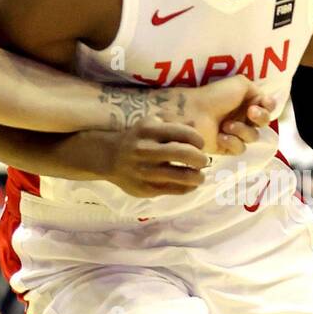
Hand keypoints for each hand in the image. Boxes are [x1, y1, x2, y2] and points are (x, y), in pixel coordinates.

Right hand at [94, 121, 210, 197]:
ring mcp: (146, 171)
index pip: (185, 133)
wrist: (109, 157)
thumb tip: (198, 125)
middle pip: (186, 154)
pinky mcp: (147, 189)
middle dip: (201, 159)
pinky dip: (189, 187)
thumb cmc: (137, 138)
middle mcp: (147, 150)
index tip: (200, 145)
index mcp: (150, 130)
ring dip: (199, 176)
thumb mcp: (152, 124)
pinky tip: (190, 184)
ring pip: (184, 176)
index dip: (198, 140)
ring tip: (199, 175)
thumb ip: (175, 124)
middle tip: (203, 161)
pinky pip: (176, 190)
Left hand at [180, 76, 272, 155]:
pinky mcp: (227, 148)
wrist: (194, 113)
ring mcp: (235, 133)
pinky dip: (232, 141)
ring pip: (253, 137)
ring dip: (242, 130)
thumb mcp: (240, 84)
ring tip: (226, 125)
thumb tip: (263, 102)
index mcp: (246, 101)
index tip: (261, 103)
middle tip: (250, 112)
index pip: (267, 107)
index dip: (268, 107)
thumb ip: (257, 89)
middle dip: (260, 117)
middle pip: (264, 123)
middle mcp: (242, 117)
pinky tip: (220, 136)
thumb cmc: (216, 95)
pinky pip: (240, 148)